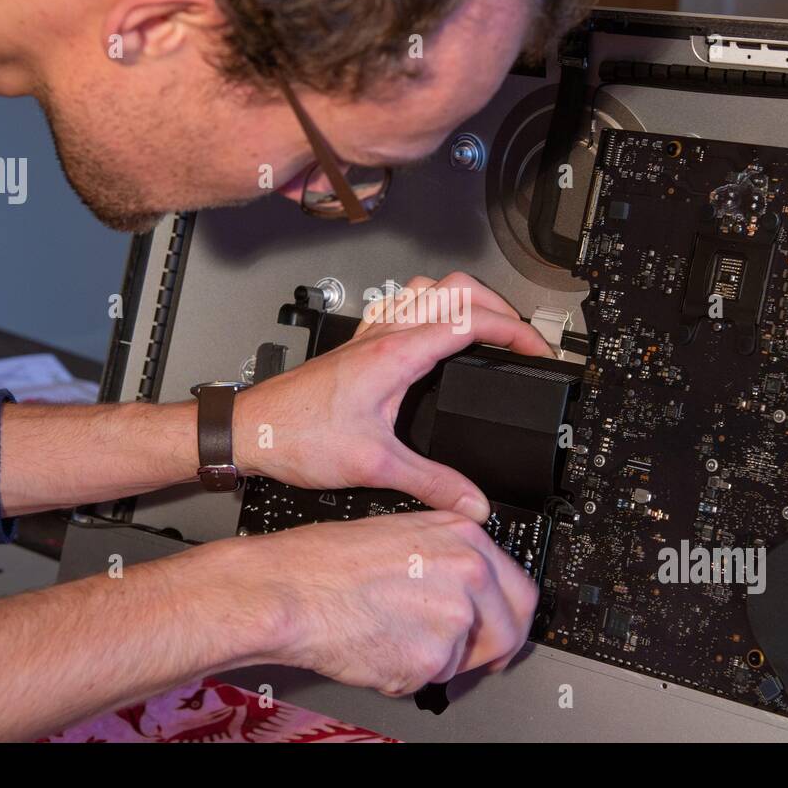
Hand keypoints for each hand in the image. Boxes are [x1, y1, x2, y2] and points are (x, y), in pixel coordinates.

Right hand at [215, 509, 539, 693]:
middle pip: (509, 630)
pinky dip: (404, 674)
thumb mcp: (400, 533)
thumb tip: (472, 591)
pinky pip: (429, 679)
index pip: (518, 588)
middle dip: (489, 650)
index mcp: (463, 535)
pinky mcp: (432, 657)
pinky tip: (376, 646)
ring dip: (435, 659)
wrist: (289, 590)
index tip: (503, 630)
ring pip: (464, 658)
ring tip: (391, 634)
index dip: (509, 617)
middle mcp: (468, 571)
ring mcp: (454, 616)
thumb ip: (446, 557)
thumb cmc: (325, 562)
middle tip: (469, 657)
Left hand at [232, 272, 549, 520]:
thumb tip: (471, 500)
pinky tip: (433, 330)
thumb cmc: (295, 436)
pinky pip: (401, 303)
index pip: (471, 321)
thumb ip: (430, 483)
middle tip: (521, 335)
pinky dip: (430, 306)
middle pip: (455, 288)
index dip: (515, 331)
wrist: (250, 430)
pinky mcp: (357, 344)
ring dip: (464, 298)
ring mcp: (369, 334)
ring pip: (427, 287)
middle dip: (499, 305)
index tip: (537, 351)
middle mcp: (384, 335)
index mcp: (396, 354)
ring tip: (488, 323)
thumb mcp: (373, 466)